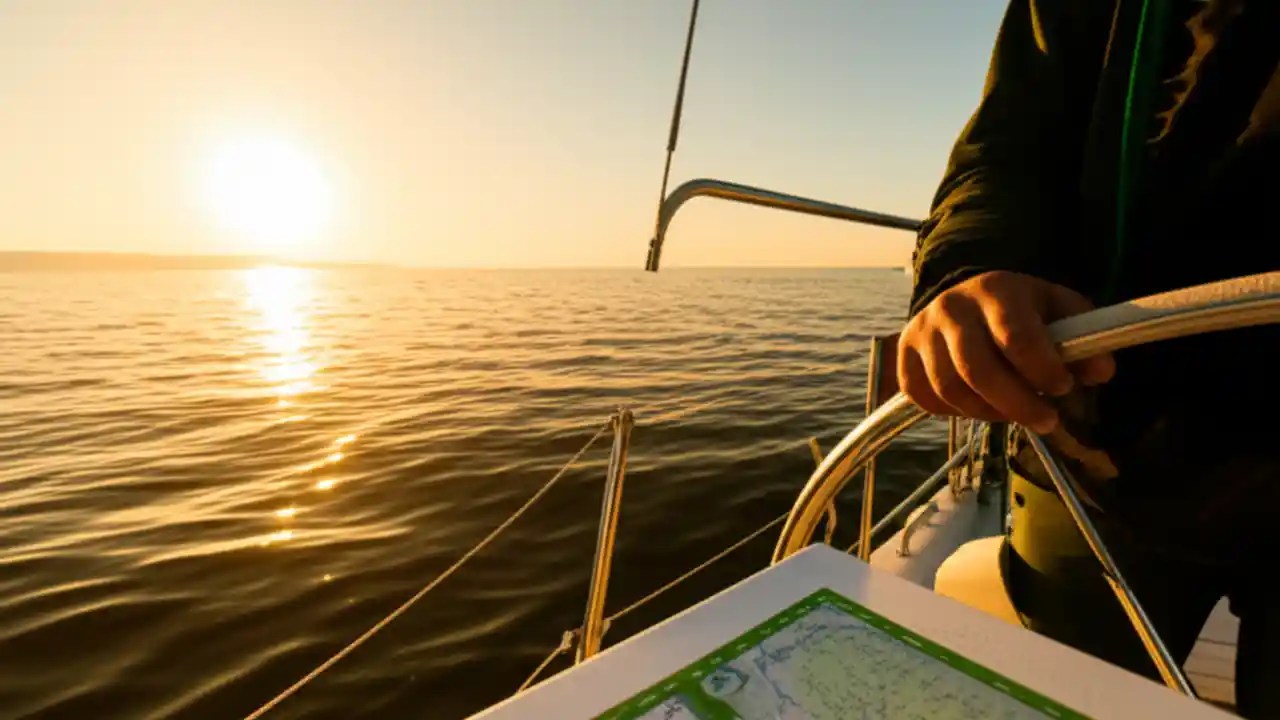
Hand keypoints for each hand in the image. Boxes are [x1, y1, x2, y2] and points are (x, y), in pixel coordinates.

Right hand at [897, 271, 1115, 432]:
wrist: (964, 299)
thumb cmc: (1020, 310)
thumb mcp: (1058, 310)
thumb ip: (1084, 337)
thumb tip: (1100, 372)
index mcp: (995, 290)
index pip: (1016, 337)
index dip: (1042, 370)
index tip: (1064, 387)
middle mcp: (952, 307)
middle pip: (978, 370)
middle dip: (1018, 405)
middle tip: (1047, 421)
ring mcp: (922, 330)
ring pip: (950, 390)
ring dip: (988, 412)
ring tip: (1015, 413)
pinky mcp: (904, 354)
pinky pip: (923, 397)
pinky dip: (953, 412)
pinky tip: (979, 405)